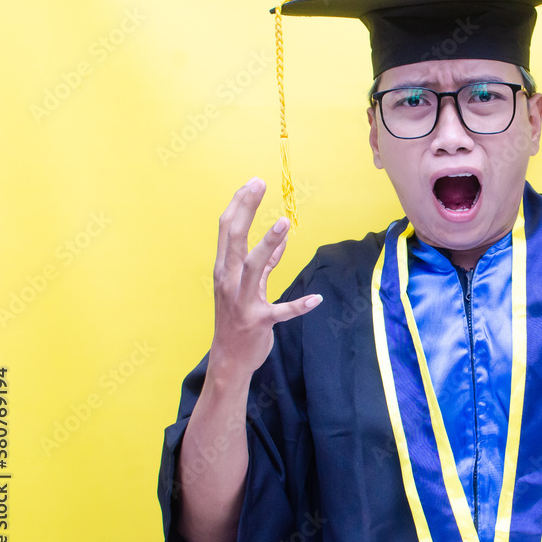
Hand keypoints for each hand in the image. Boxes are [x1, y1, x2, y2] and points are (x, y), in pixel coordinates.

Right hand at [209, 177, 321, 378]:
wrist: (229, 358)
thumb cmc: (237, 318)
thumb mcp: (247, 287)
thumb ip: (264, 265)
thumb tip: (279, 241)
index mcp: (224, 270)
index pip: (227, 230)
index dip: (238, 204)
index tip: (252, 183)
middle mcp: (229, 281)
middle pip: (235, 239)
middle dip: (247, 210)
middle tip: (260, 184)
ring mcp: (242, 302)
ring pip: (254, 267)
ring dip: (268, 244)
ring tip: (284, 223)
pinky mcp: (259, 322)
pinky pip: (281, 311)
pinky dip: (299, 305)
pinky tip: (317, 299)